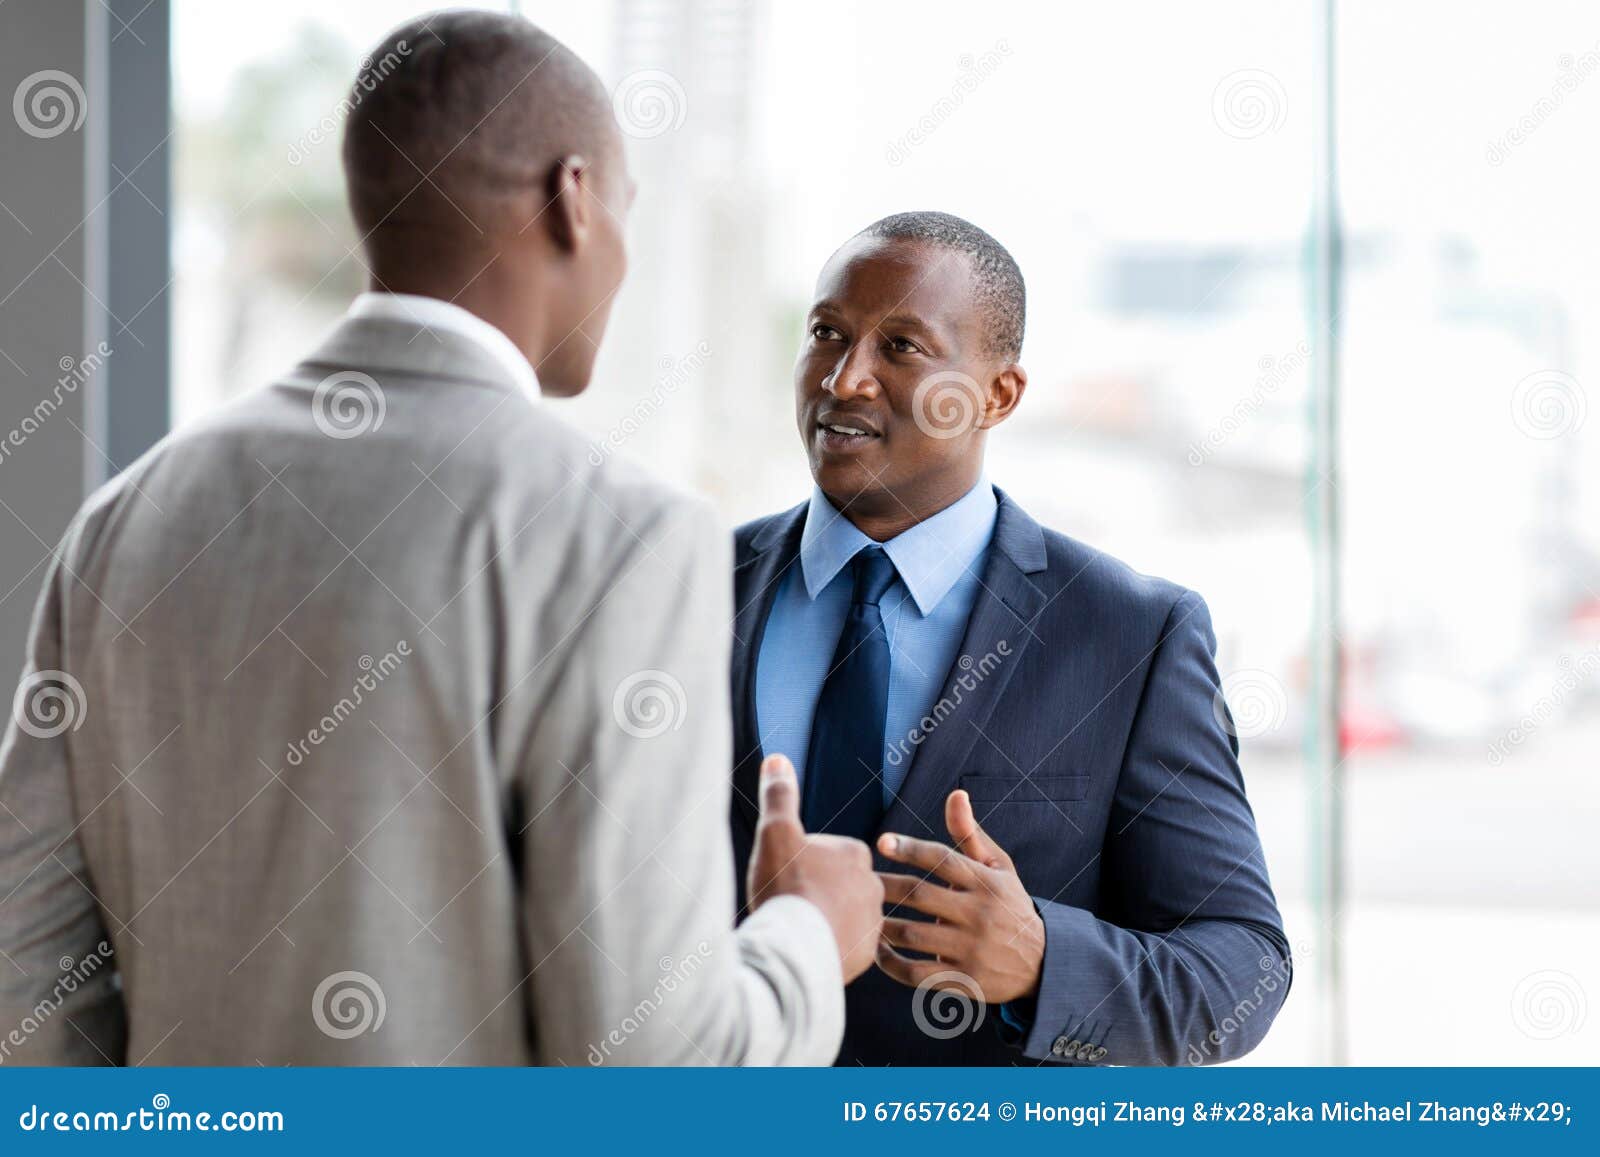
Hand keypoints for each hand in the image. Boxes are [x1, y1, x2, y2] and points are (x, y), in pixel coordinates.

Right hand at [747, 754, 883, 981]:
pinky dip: (831, 947)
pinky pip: (848, 947)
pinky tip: (809, 948)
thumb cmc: (786, 887)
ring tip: (799, 928)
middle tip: (790, 901)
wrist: (795, 948)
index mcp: (855, 853)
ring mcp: (872, 923)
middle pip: (838, 884)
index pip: (829, 852)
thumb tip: (778, 759)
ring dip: (826, 919)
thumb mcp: (775, 832)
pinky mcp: (866, 955)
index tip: (787, 874)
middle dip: (817, 891)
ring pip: (845, 915)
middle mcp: (873, 886)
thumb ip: (778, 795)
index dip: (803, 862)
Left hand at [874, 789, 1044, 1003]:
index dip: (910, 849)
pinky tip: (877, 951)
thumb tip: (955, 794)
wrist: (1041, 964)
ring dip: (882, 925)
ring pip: (914, 935)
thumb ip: (970, 835)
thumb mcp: (999, 869)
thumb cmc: (1009, 906)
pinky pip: (917, 973)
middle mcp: (979, 914)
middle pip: (921, 895)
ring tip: (862, 914)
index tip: (882, 842)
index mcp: (986, 882)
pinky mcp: (964, 980)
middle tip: (860, 881)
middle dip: (886, 886)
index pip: (942, 859)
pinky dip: (891, 964)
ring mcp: (971, 949)